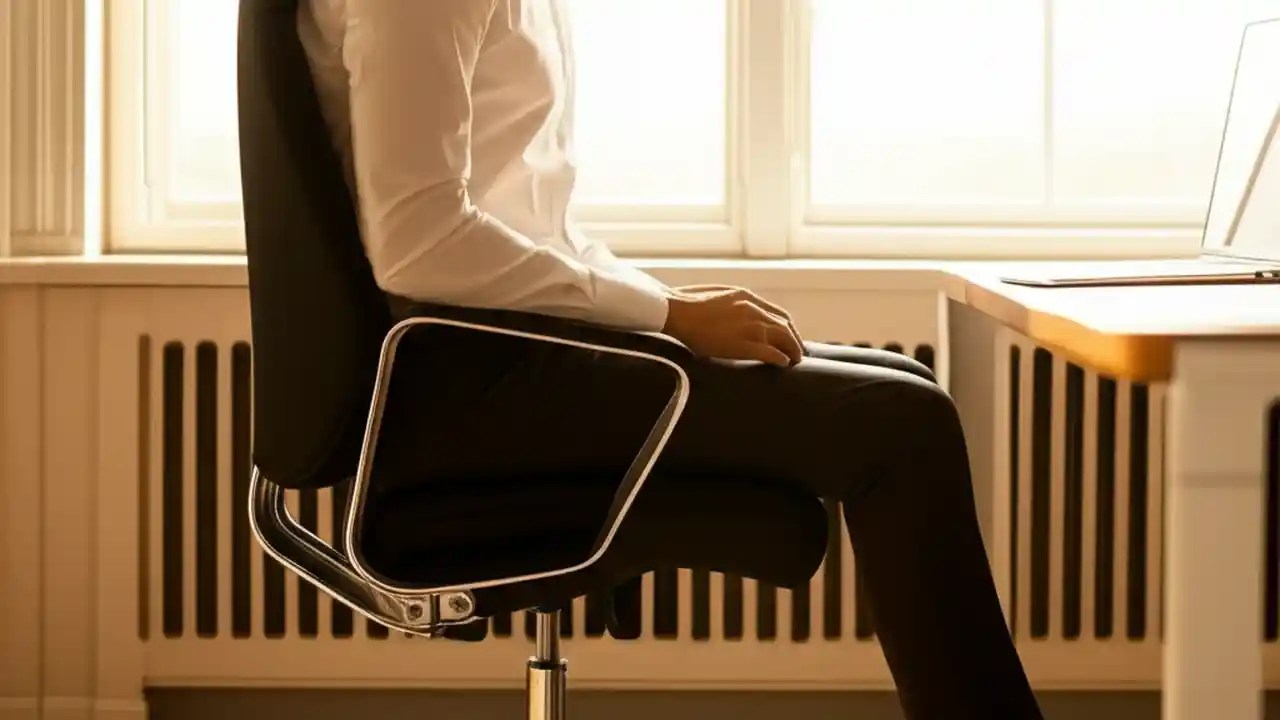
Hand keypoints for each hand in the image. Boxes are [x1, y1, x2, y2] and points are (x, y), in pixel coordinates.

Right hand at [662, 288, 803, 366]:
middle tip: (797, 351)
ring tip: (795, 360)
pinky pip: (771, 353)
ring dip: (792, 349)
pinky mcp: (744, 344)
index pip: (777, 313)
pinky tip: (784, 364)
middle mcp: (753, 309)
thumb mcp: (717, 295)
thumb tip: (734, 312)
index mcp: (746, 296)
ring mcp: (751, 326)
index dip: (787, 326)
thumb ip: (732, 303)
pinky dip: (781, 358)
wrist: (676, 311)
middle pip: (785, 325)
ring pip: (783, 338)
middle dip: (794, 339)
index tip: (788, 335)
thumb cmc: (686, 303)